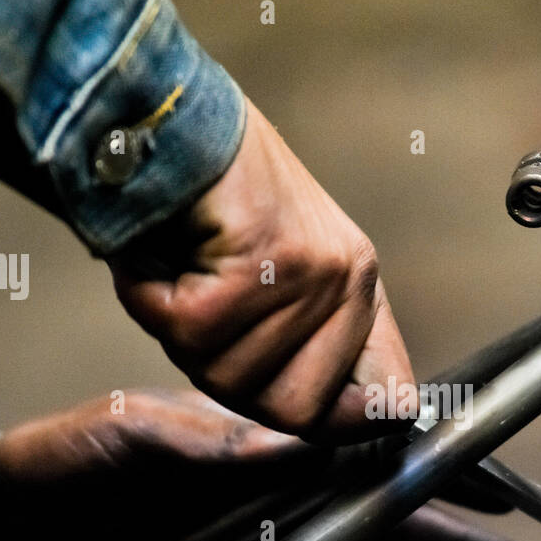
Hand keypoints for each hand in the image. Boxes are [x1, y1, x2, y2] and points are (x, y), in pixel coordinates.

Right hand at [109, 98, 414, 441]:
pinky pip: (190, 333)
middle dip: (229, 378)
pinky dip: (151, 299)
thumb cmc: (209, 200)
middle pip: (291, 412)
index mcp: (359, 285)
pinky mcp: (263, 259)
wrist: (169, 114)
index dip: (344, 423)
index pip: (389, 401)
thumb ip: (307, 347)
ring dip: (181, 333)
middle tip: (201, 314)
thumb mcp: (274, 282)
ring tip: (180, 271)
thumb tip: (346, 426)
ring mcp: (312, 270)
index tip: (302, 409)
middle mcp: (349, 278)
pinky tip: (158, 256)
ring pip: (230, 376)